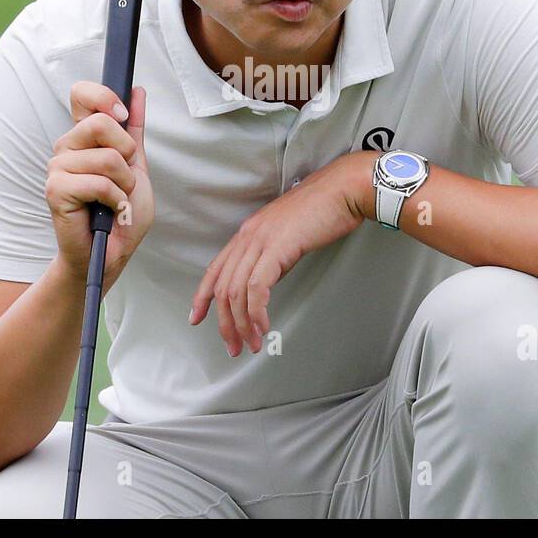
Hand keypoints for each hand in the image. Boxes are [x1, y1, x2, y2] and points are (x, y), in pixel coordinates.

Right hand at [46, 80, 153, 294]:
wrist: (112, 253)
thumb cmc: (121, 213)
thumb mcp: (137, 166)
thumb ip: (134, 130)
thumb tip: (137, 92)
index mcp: (84, 137)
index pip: (82, 94)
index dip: (104, 96)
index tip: (122, 114)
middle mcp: (67, 147)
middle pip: (101, 123)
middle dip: (127, 153)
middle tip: (124, 178)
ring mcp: (57, 167)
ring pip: (107, 157)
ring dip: (124, 184)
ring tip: (116, 199)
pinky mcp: (55, 190)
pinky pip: (99, 183)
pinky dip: (115, 200)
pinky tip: (109, 210)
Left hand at [188, 151, 371, 356]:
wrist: (341, 190)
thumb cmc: (322, 210)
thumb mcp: (287, 236)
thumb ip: (272, 257)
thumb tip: (265, 284)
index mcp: (248, 233)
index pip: (215, 269)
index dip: (202, 297)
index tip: (196, 318)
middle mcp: (248, 236)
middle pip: (222, 287)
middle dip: (226, 323)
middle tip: (234, 346)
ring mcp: (260, 241)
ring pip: (236, 291)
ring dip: (242, 324)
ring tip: (252, 344)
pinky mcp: (276, 248)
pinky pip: (257, 288)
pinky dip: (257, 312)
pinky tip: (263, 326)